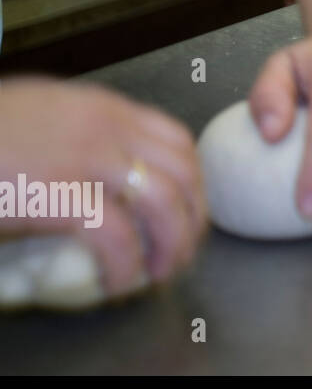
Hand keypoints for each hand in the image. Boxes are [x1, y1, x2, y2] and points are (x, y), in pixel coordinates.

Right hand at [0, 78, 204, 296]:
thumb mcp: (42, 115)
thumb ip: (79, 134)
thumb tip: (102, 172)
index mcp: (102, 108)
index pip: (177, 141)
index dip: (192, 182)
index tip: (186, 211)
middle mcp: (106, 126)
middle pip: (182, 173)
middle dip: (191, 218)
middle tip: (181, 251)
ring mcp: (86, 157)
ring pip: (163, 203)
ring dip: (171, 244)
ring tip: (159, 271)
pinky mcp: (59, 192)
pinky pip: (116, 235)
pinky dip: (126, 263)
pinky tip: (119, 280)